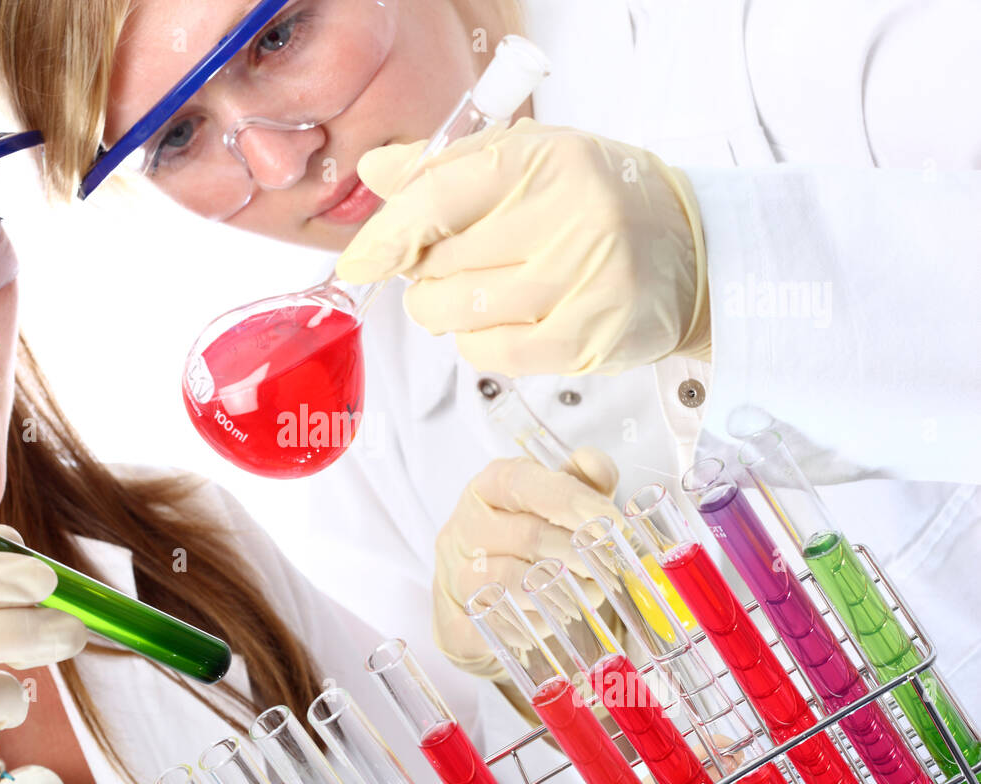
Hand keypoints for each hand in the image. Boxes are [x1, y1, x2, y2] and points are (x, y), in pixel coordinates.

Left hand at [337, 118, 710, 376]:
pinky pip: (490, 353)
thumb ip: (448, 166)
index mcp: (547, 159)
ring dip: (446, 311)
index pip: (438, 197)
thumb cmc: (599, 202)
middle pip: (441, 262)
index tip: (359, 262)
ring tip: (473, 293)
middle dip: (426, 272)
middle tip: (450, 266)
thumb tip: (374, 171)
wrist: (694, 254)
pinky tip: (499, 324)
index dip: (386, 236)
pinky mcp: (588, 339)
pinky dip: (477, 343)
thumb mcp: (532, 159)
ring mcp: (583, 282)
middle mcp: (570, 217)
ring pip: (460, 312)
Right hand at [432, 450, 621, 678]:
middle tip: (606, 566)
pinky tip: (555, 619)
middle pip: (523, 534)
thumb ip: (582, 480)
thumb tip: (591, 461)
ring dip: (559, 589)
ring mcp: (453, 575)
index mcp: (486, 489)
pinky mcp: (454, 621)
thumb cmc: (527, 547)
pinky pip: (495, 622)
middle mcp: (464, 527)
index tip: (609, 520)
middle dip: (576, 552)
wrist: (486, 604)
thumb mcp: (560, 507)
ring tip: (589, 593)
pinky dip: (533, 623)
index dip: (569, 499)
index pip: (520, 480)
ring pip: (507, 580)